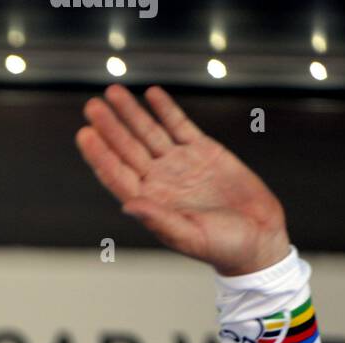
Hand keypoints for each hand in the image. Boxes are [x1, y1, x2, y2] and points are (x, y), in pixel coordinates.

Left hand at [76, 85, 289, 275]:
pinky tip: (151, 95)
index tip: (85, 134)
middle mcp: (160, 181)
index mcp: (151, 202)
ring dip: (131, 113)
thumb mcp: (189, 236)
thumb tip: (128, 206)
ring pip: (149, 132)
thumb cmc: (223, 247)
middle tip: (92, 106)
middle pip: (127, 149)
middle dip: (110, 127)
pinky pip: (180, 125)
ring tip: (113, 93)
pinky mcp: (204, 151)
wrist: (259, 238)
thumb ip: (158, 219)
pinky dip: (166, 109)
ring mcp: (180, 164)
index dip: (100, 154)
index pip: (117, 175)